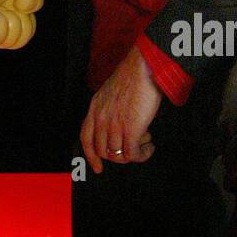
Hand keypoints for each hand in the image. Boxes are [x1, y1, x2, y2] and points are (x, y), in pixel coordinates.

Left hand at [80, 44, 161, 173]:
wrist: (144, 69)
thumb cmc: (133, 77)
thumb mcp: (110, 92)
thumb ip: (108, 110)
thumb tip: (117, 128)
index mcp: (95, 108)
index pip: (86, 138)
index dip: (91, 156)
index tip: (98, 167)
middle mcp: (101, 118)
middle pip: (103, 150)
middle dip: (118, 156)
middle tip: (133, 150)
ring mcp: (114, 124)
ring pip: (118, 154)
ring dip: (134, 152)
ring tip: (145, 142)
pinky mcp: (130, 129)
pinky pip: (132, 154)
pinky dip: (142, 154)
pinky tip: (150, 146)